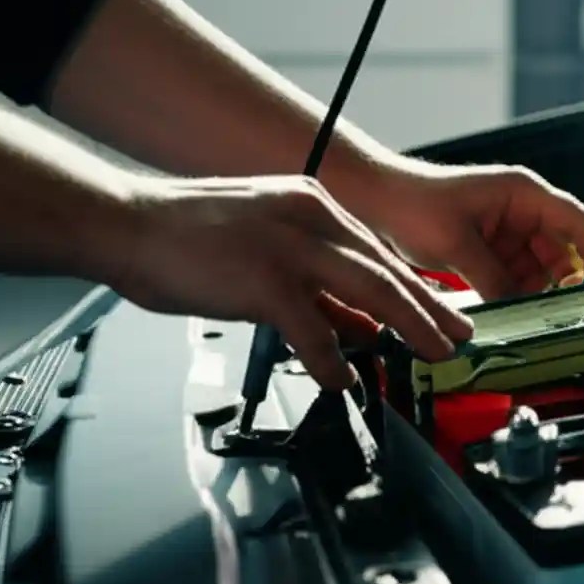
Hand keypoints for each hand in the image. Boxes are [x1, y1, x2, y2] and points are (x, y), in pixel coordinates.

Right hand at [106, 175, 473, 388]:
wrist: (126, 223)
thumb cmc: (188, 237)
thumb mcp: (266, 249)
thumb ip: (315, 285)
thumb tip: (359, 323)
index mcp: (311, 205)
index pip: (378, 251)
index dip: (416, 287)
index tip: (442, 312)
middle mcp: (309, 218)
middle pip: (386, 269)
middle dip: (429, 308)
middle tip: (457, 337)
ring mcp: (289, 246)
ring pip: (369, 290)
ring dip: (407, 326)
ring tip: (429, 353)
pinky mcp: (263, 279)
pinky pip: (312, 328)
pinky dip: (331, 357)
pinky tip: (343, 378)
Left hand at [364, 165, 583, 298]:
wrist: (375, 200)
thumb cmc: (414, 204)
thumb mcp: (457, 245)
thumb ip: (494, 279)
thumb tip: (517, 313)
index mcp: (524, 194)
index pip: (578, 222)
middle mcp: (521, 211)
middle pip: (560, 253)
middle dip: (558, 285)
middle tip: (558, 316)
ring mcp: (506, 231)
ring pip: (537, 271)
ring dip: (530, 294)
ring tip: (520, 316)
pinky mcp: (489, 250)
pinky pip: (513, 278)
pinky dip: (510, 295)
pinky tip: (501, 310)